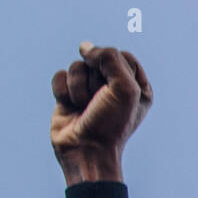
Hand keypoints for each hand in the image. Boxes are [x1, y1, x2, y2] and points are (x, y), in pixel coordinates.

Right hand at [51, 43, 152, 185]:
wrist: (85, 150)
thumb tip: (84, 47)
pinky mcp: (69, 94)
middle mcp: (115, 86)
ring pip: (77, 66)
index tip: (114, 88)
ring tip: (85, 107)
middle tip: (99, 102)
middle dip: (95, 80)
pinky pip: (60, 76)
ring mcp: (90, 89)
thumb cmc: (110, 124)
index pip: (122, 55)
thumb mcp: (124, 88)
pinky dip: (63, 92)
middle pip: (97, 59)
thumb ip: (110, 58)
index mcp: (137, 86)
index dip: (114, 67)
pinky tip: (70, 107)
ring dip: (79, 88)